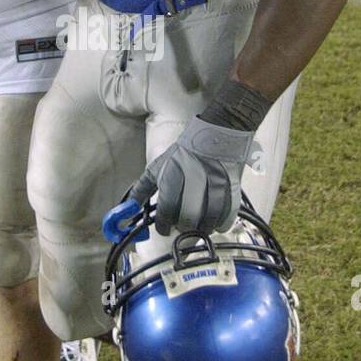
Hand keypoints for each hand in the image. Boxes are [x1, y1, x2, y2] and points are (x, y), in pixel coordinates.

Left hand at [129, 116, 256, 235]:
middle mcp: (193, 179)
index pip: (166, 210)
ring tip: (198, 225)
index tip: (164, 229)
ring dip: (203, 228)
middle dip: (183, 227)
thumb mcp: (159, 166)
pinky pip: (228, 213)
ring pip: (209, 219)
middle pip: (188, 218)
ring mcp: (214, 182)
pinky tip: (216, 222)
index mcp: (173, 174)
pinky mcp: (232, 185)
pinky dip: (221, 223)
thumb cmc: (186, 150)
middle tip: (182, 226)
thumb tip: (129, 208)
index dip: (163, 225)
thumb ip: (142, 189)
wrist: (219, 131)